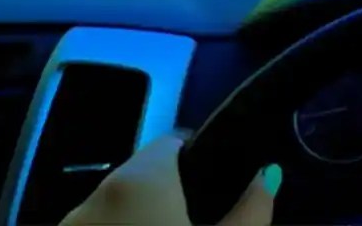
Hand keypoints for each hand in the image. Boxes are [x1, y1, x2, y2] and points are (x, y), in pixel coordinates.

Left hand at [60, 134, 281, 225]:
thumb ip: (251, 209)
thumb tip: (268, 174)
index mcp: (138, 182)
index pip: (172, 143)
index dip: (199, 161)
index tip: (216, 190)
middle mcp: (92, 196)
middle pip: (142, 179)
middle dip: (168, 198)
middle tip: (197, 224)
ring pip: (113, 212)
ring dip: (137, 222)